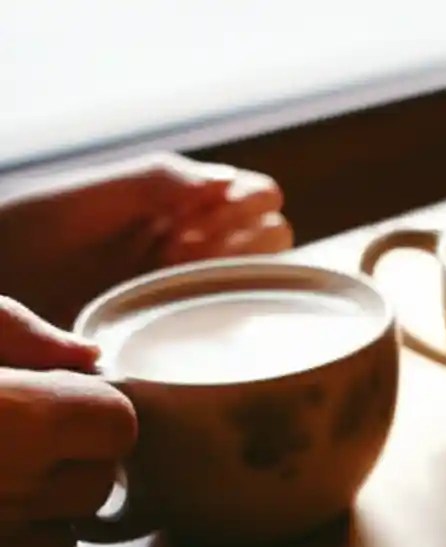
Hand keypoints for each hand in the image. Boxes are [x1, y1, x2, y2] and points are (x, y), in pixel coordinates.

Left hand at [0, 154, 292, 327]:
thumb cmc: (31, 230)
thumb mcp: (95, 194)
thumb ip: (160, 179)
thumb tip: (231, 182)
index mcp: (186, 200)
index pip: (262, 198)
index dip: (249, 204)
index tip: (207, 214)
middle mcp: (198, 242)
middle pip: (274, 240)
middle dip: (246, 242)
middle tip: (189, 249)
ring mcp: (189, 287)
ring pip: (260, 281)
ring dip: (234, 274)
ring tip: (177, 273)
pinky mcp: (175, 329)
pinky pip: (230, 326)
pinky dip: (221, 313)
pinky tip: (174, 304)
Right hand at [0, 297, 135, 546]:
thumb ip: (10, 329)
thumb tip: (88, 354)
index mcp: (11, 423)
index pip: (115, 424)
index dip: (84, 416)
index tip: (50, 412)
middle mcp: (9, 499)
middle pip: (98, 482)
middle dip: (61, 467)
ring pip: (79, 535)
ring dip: (43, 520)